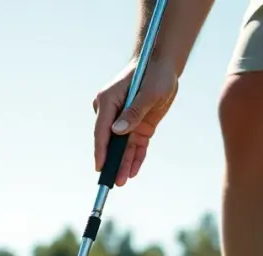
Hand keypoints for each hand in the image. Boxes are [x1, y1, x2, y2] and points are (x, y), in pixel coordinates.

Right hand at [93, 57, 177, 186]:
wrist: (162, 66)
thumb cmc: (154, 74)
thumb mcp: (148, 93)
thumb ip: (134, 112)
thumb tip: (117, 132)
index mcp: (108, 101)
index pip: (102, 130)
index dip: (101, 150)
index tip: (99, 167)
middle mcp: (112, 112)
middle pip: (110, 142)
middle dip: (112, 162)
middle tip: (112, 182)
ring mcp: (124, 121)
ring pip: (123, 147)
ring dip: (123, 163)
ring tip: (122, 181)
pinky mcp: (136, 126)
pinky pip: (135, 145)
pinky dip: (134, 158)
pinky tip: (132, 172)